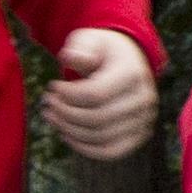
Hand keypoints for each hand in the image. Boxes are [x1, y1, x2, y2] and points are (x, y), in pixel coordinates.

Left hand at [46, 25, 155, 161]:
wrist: (126, 62)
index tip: (52, 86)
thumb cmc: (102, 51)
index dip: (66, 94)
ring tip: (51, 116)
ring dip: (68, 130)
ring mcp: (144, 119)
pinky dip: (85, 148)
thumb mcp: (90, 41)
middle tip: (47, 103)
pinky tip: (66, 134)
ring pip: (100, 137)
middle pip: (96, 118)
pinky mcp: (139, 135)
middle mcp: (144, 98)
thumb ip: (80, 48)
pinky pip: (111, 152)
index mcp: (132, 73)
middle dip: (63, 113)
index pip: (94, 94)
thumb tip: (69, 57)